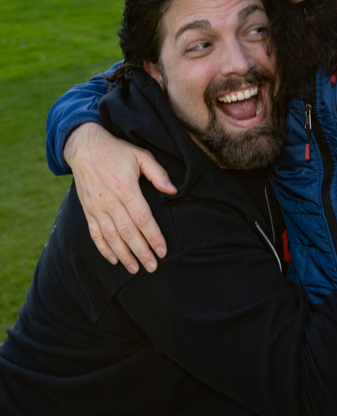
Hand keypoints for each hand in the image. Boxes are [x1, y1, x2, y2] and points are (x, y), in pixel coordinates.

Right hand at [64, 123, 176, 272]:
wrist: (84, 146)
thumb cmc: (116, 151)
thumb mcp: (140, 155)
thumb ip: (158, 173)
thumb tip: (173, 191)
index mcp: (125, 188)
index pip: (143, 219)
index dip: (153, 237)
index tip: (162, 251)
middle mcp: (110, 201)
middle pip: (128, 233)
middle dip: (141, 252)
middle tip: (153, 267)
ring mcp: (96, 207)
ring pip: (111, 237)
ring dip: (124, 255)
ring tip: (136, 269)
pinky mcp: (88, 210)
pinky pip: (95, 234)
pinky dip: (104, 249)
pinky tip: (114, 260)